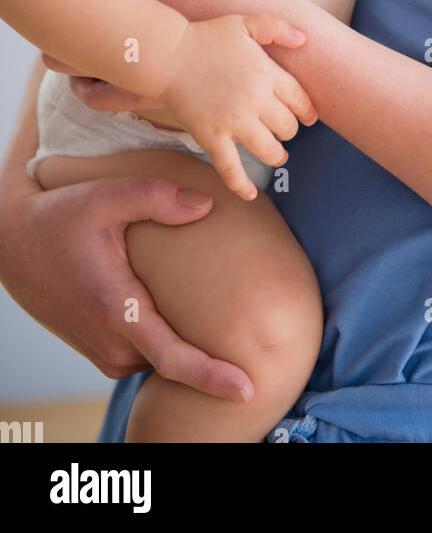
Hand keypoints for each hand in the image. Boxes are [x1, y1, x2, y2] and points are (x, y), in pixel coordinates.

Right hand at [0, 176, 253, 401]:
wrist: (13, 242)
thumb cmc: (59, 217)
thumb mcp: (106, 195)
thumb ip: (158, 198)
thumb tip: (208, 206)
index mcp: (116, 309)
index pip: (172, 357)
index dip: (211, 376)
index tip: (247, 389)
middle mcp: (110, 341)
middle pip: (175, 359)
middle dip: (212, 354)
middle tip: (255, 343)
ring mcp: (103, 351)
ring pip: (160, 356)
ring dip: (187, 344)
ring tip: (222, 326)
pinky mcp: (101, 349)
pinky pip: (146, 352)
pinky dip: (167, 338)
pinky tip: (181, 314)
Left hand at [59, 0, 313, 118]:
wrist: (275, 40)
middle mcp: (117, 26)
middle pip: (58, 18)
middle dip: (54, 4)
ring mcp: (129, 62)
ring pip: (68, 60)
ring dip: (63, 44)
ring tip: (75, 26)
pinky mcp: (145, 88)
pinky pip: (97, 92)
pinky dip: (85, 80)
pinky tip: (95, 65)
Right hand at [159, 13, 314, 201]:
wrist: (167, 55)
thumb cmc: (206, 37)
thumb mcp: (245, 23)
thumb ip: (276, 27)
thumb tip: (304, 38)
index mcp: (267, 73)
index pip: (300, 100)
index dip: (307, 112)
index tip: (308, 118)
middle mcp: (255, 100)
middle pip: (287, 127)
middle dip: (289, 131)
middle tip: (283, 132)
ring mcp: (233, 121)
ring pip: (269, 150)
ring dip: (277, 156)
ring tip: (277, 155)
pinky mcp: (211, 137)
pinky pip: (231, 169)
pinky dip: (242, 186)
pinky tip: (251, 194)